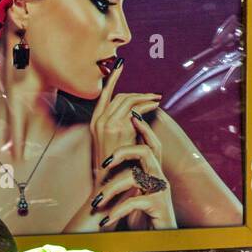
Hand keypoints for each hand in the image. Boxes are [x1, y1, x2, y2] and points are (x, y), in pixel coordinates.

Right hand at [88, 60, 162, 189]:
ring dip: (145, 98)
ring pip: (128, 99)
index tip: (119, 65)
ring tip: (157, 100)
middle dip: (138, 93)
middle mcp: (98, 120)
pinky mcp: (116, 127)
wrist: (107, 186)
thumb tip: (135, 115)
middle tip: (153, 96)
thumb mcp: (112, 145)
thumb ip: (119, 128)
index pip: (104, 95)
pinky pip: (134, 108)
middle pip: (121, 95)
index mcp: (94, 123)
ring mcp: (106, 122)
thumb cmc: (112, 169)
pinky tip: (154, 107)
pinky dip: (146, 105)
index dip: (112, 79)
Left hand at [91, 112, 176, 230]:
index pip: (151, 144)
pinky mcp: (159, 206)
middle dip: (124, 151)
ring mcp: (161, 191)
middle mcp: (160, 178)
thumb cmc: (144, 217)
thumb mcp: (134, 194)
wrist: (159, 241)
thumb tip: (108, 163)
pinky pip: (135, 202)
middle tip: (105, 162)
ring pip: (136, 177)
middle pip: (147, 151)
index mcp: (154, 172)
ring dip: (113, 188)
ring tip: (97, 202)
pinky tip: (106, 220)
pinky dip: (118, 211)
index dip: (143, 128)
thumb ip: (128, 178)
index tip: (130, 116)